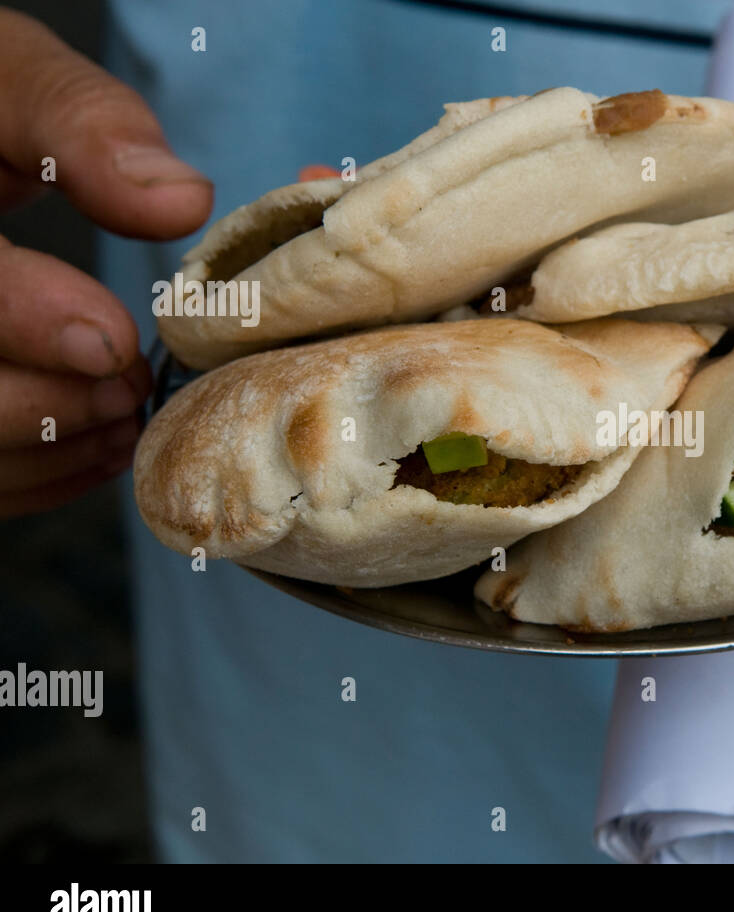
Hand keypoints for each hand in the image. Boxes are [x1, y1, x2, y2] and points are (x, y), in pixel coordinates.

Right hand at [0, 8, 211, 516]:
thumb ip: (83, 124)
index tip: (114, 340)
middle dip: (48, 403)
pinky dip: (35, 474)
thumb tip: (179, 201)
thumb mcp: (7, 78)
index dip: (20, 320)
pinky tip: (94, 442)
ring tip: (127, 415)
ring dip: (50, 448)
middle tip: (132, 385)